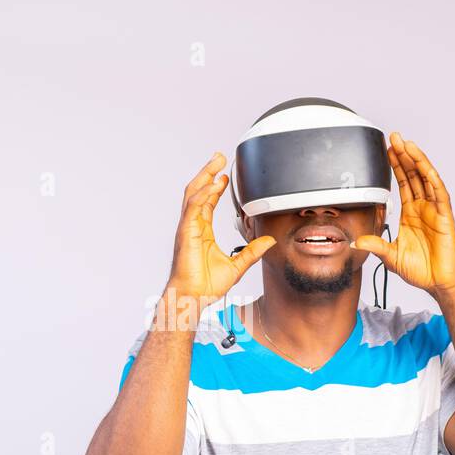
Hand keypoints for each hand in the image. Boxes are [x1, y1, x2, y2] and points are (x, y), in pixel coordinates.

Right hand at [165, 152, 275, 305]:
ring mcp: (188, 227)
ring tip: (215, 162)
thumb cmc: (206, 285)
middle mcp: (193, 226)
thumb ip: (252, 251)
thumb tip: (269, 241)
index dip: (215, 187)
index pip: (207, 202)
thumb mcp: (237, 265)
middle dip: (208, 172)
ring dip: (204, 176)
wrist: (192, 297)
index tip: (225, 176)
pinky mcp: (186, 232)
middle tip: (218, 157)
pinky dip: (202, 195)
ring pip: (194, 194)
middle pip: (198, 191)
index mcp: (201, 231)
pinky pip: (193, 208)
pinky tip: (212, 185)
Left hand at [353, 132, 454, 294]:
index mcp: (411, 214)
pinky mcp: (445, 217)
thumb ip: (375, 245)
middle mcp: (423, 208)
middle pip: (413, 175)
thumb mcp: (390, 256)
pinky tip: (424, 166)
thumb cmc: (421, 270)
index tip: (388, 151)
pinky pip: (439, 194)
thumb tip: (356, 241)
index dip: (396, 167)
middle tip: (394, 137)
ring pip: (426, 179)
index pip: (402, 184)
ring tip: (407, 144)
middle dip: (404, 156)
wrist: (439, 282)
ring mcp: (435, 210)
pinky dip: (432, 179)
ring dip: (417, 161)